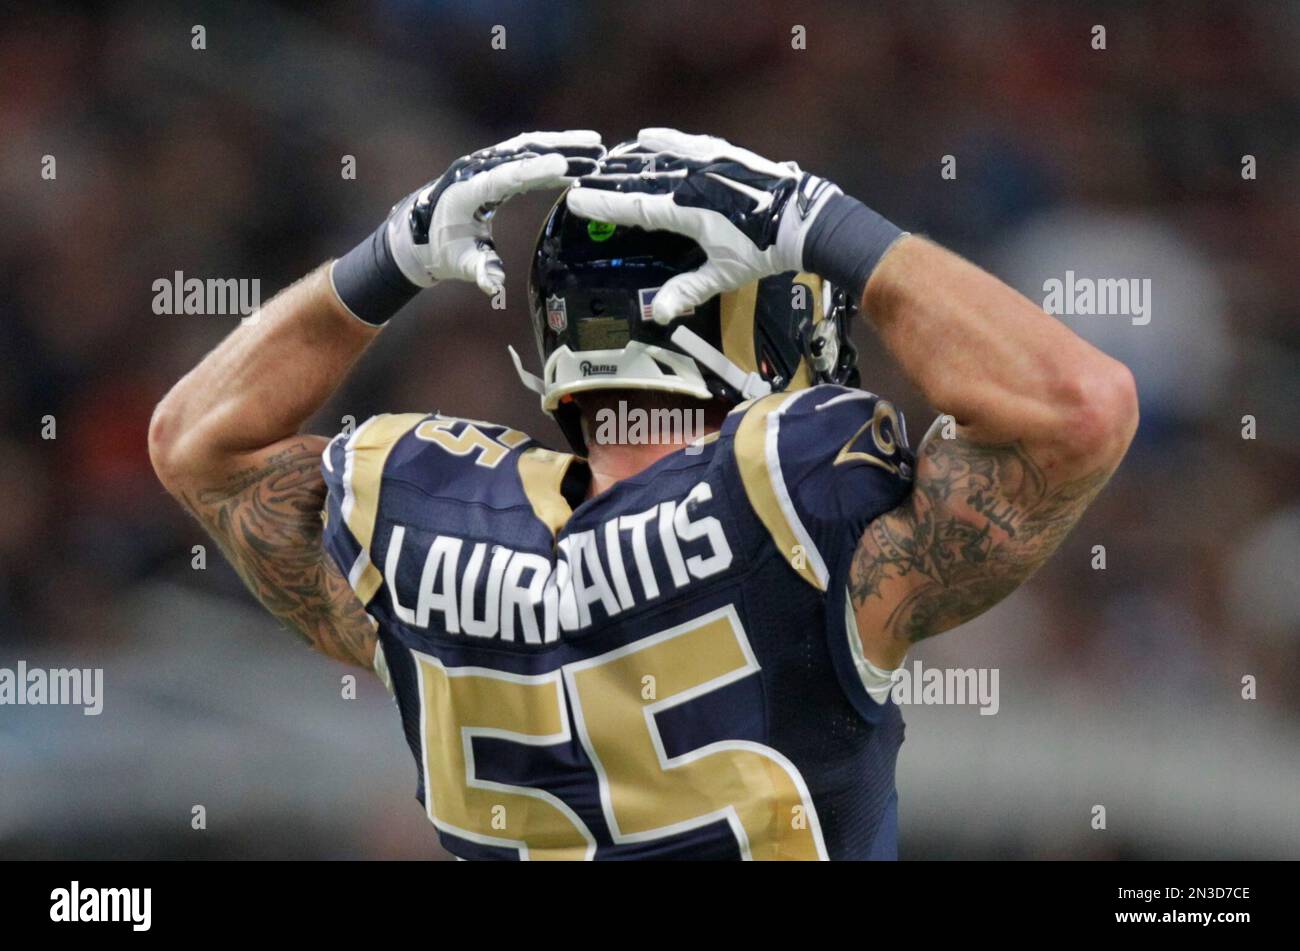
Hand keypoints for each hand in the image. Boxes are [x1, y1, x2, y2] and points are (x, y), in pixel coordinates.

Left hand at [388, 130, 604, 293]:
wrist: (419, 233)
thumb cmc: (440, 250)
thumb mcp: (459, 263)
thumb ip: (479, 270)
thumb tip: (494, 285)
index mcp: (468, 192)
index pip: (506, 177)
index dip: (534, 170)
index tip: (563, 165)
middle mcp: (476, 169)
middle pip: (522, 152)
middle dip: (560, 149)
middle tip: (595, 149)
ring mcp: (484, 163)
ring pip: (525, 146)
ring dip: (560, 143)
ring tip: (595, 143)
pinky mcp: (493, 166)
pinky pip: (524, 152)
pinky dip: (549, 148)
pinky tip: (576, 149)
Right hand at [566, 128, 841, 322]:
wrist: (806, 220)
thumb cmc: (763, 251)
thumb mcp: (723, 276)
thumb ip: (687, 290)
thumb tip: (657, 314)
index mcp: (687, 211)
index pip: (635, 207)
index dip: (603, 206)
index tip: (576, 201)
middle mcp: (693, 181)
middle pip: (643, 177)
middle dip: (613, 179)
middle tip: (588, 179)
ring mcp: (710, 163)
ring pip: (663, 155)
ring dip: (635, 158)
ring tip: (613, 157)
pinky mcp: (727, 154)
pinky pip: (689, 143)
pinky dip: (668, 141)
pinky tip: (654, 137)